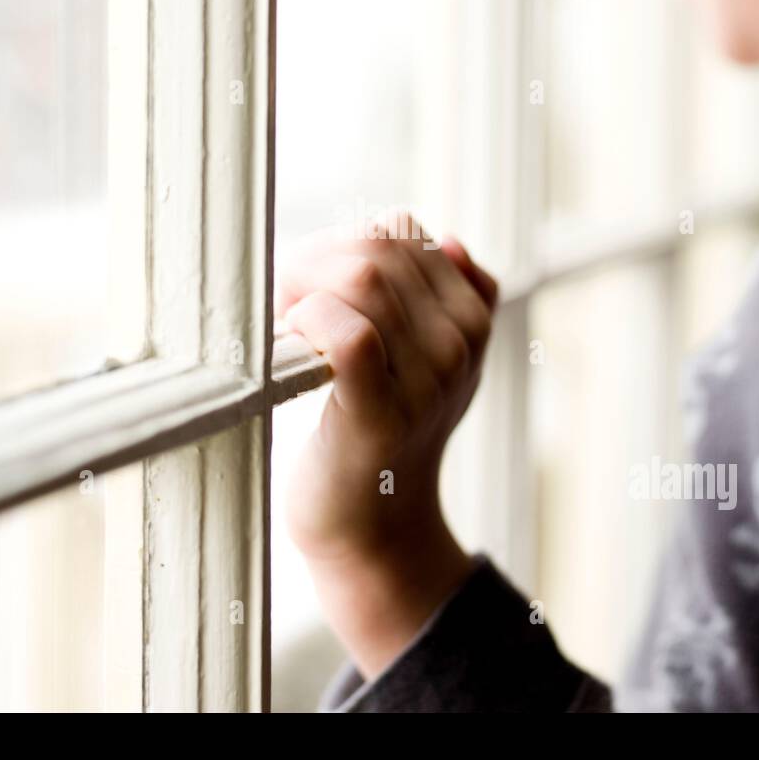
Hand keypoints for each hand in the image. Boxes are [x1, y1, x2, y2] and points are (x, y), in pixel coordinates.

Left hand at [277, 210, 498, 676]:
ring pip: (362, 280)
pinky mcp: (381, 414)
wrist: (373, 529)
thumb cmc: (385, 433)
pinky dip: (309, 324)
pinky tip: (293, 346)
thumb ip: (446, 300)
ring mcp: (427, 380)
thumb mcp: (432, 361)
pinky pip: (349, 333)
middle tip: (286, 304)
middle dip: (315, 262)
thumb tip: (448, 241)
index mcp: (472, 319)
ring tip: (288, 328)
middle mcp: (460, 345)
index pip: (401, 230)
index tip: (311, 283)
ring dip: (302, 291)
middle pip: (376, 248)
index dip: (342, 242)